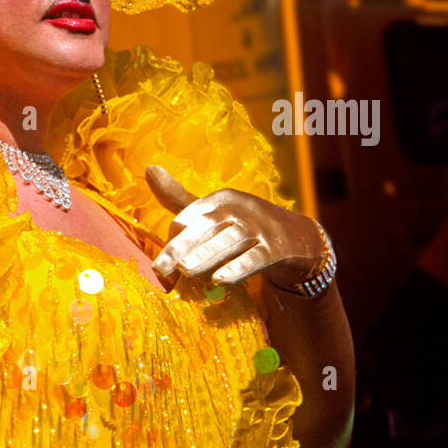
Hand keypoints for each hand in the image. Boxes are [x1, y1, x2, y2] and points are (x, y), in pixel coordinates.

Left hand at [145, 165, 325, 291]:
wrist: (299, 238)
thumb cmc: (246, 225)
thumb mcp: (215, 211)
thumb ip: (180, 197)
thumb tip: (148, 168)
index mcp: (222, 199)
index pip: (191, 215)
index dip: (173, 239)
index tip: (160, 265)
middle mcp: (240, 208)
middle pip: (207, 226)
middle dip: (182, 247)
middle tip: (160, 268)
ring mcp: (260, 227)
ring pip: (230, 241)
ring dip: (207, 255)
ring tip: (185, 270)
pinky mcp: (277, 249)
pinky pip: (256, 258)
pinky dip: (239, 268)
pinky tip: (220, 280)